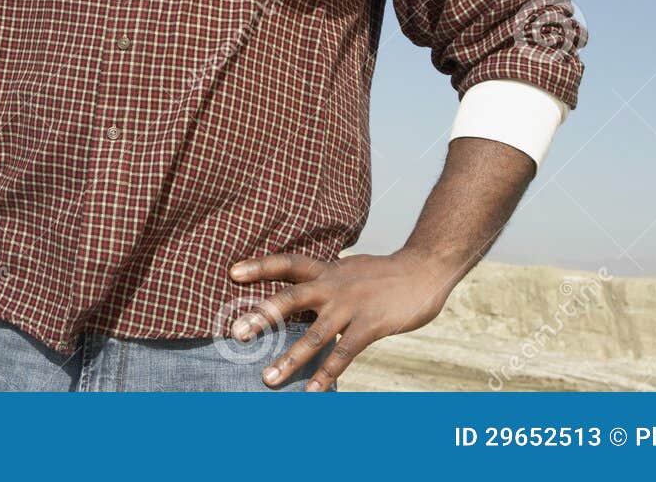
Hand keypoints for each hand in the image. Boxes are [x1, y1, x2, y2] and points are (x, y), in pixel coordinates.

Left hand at [228, 249, 459, 390]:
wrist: (423, 270)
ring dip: (290, 359)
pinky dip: (326, 374)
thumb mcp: (348, 269)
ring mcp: (351, 306)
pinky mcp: (370, 326)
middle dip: (262, 316)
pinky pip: (344, 354)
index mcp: (326, 270)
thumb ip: (325, 280)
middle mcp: (333, 286)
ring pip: (314, 335)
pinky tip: (311, 392)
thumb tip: (301, 291)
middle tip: (236, 333)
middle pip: (291, 298)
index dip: (260, 266)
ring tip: (268, 379)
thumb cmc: (383, 274)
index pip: (287, 263)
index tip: (231, 272)